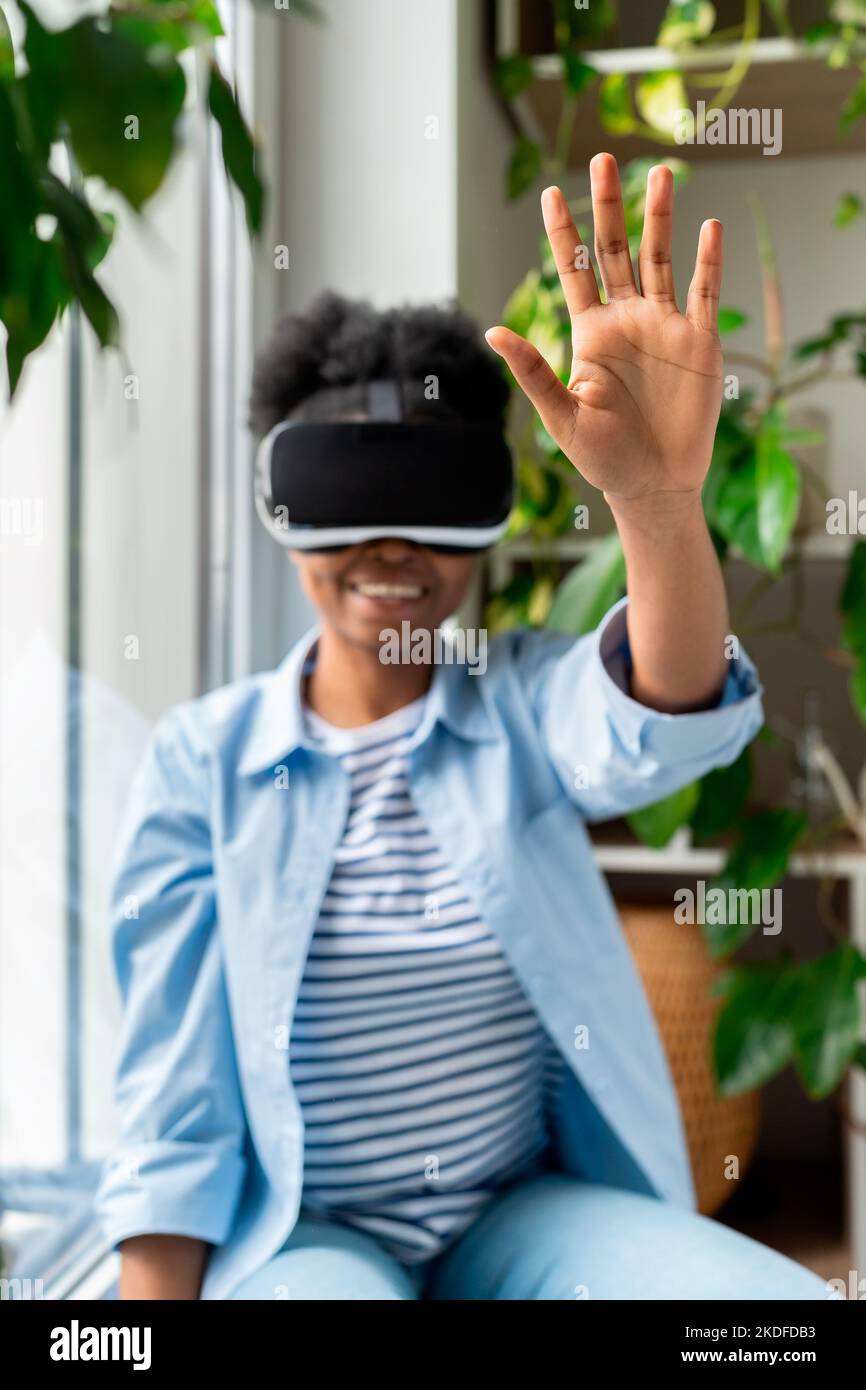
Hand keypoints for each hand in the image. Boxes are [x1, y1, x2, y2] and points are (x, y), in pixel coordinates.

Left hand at [486, 153, 724, 507]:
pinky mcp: (700, 343)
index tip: (551, 193)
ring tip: (659, 175)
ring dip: (661, 219)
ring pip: (661, 260)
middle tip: (604, 159)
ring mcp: (664, 327)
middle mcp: (626, 321)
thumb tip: (492, 333)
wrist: (654, 486)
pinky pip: (706, 293)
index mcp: (590, 334)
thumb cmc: (603, 459)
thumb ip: (532, 371)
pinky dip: (708, 261)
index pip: (574, 270)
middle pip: (616, 251)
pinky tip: (708, 227)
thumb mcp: (562, 416)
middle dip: (610, 207)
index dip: (563, 233)